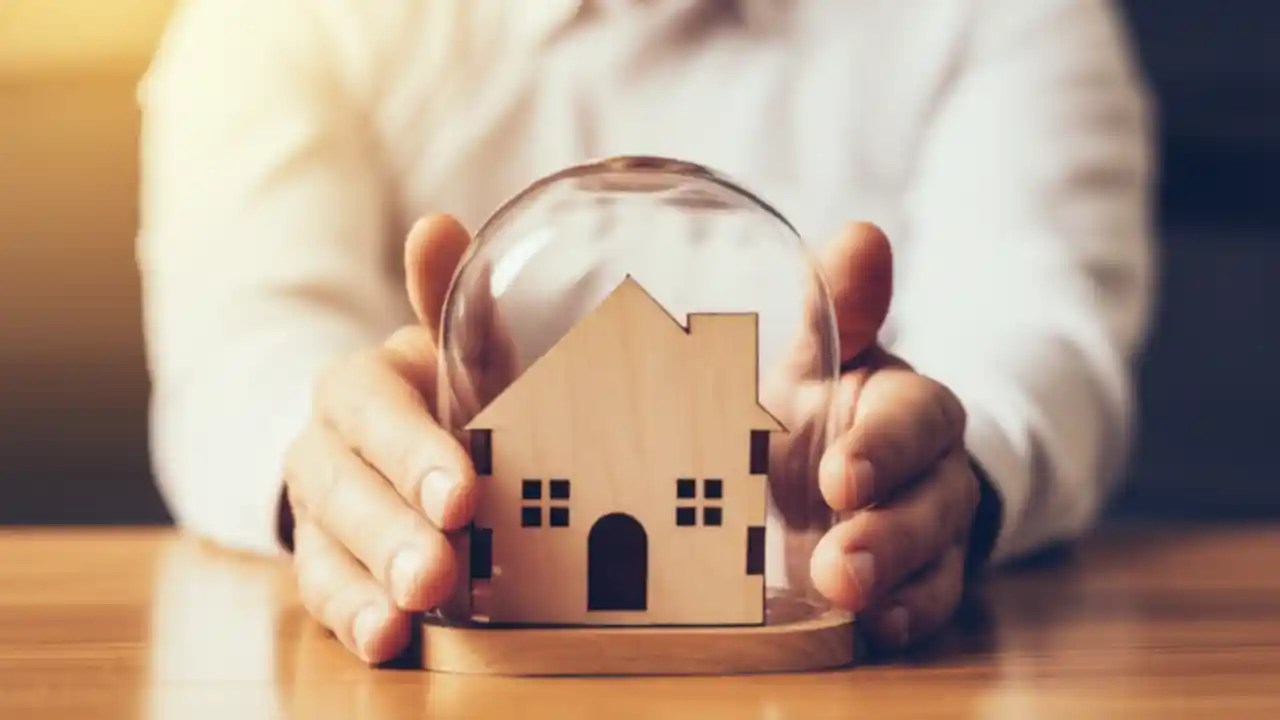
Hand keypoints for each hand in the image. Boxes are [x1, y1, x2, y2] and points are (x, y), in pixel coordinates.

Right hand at [283, 216, 481, 662]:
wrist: (392, 448)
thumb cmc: (445, 396)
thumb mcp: (456, 350)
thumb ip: (448, 298)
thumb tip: (437, 225)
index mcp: (360, 385)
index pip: (374, 411)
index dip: (412, 451)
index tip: (462, 493)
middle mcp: (325, 445)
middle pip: (346, 486)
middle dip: (393, 530)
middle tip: (439, 566)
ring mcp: (317, 510)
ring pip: (328, 545)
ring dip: (369, 582)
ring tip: (407, 613)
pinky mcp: (321, 563)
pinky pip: (325, 591)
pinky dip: (353, 617)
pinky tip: (386, 639)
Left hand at [808, 223, 981, 650]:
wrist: (858, 469)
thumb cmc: (829, 406)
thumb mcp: (826, 355)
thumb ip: (840, 303)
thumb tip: (861, 234)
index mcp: (907, 405)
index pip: (915, 419)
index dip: (884, 448)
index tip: (839, 476)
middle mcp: (933, 468)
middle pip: (932, 499)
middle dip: (889, 531)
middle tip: (837, 561)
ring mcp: (933, 530)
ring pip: (935, 557)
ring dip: (893, 579)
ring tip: (848, 598)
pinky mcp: (920, 580)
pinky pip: (929, 603)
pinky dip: (906, 616)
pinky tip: (874, 629)